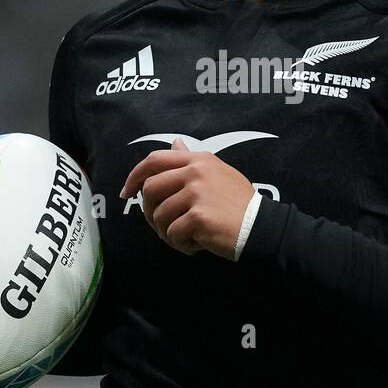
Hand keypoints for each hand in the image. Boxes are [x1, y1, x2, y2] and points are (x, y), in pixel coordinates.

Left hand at [119, 138, 254, 259]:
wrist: (260, 227)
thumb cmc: (239, 203)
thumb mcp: (218, 172)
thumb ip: (192, 160)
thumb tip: (175, 143)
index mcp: (198, 160)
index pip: (154, 160)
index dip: (134, 176)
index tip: (127, 192)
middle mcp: (196, 172)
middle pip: (150, 189)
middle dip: (149, 211)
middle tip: (162, 226)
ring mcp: (197, 193)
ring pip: (159, 215)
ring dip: (167, 232)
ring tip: (186, 237)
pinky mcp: (198, 217)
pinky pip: (173, 233)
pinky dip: (181, 244)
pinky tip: (197, 244)